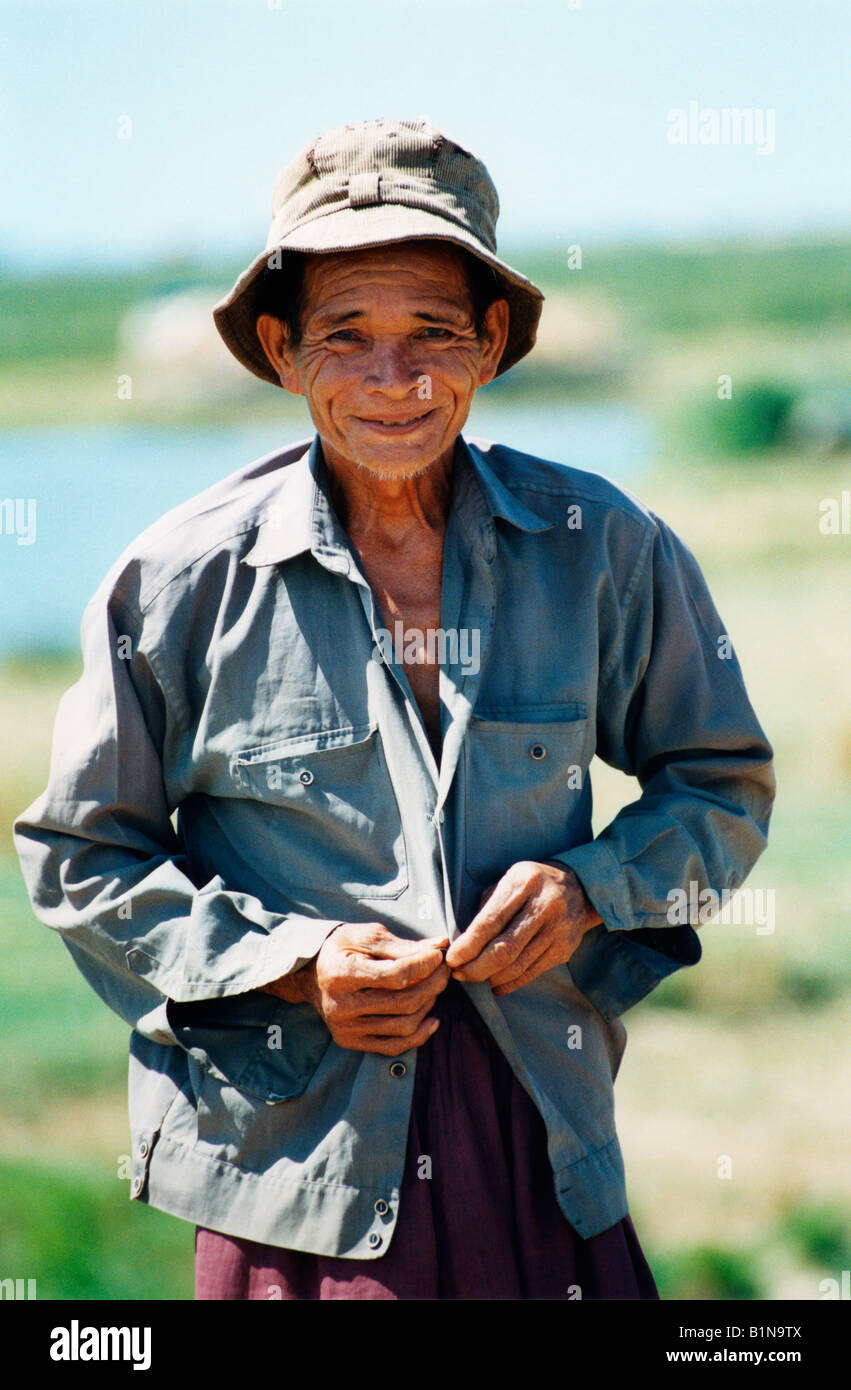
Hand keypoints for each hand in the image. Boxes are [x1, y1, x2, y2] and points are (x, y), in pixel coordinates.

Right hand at [263, 923, 449, 1054]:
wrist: (311, 973)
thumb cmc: (342, 948)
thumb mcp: (368, 936)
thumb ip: (403, 945)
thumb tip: (440, 945)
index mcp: (341, 974)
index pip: (395, 976)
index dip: (424, 966)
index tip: (439, 955)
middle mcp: (340, 1005)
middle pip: (402, 1003)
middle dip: (432, 985)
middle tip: (443, 971)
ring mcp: (345, 1028)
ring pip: (402, 1026)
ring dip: (428, 1006)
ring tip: (434, 988)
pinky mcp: (350, 1041)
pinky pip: (393, 1047)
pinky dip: (418, 1035)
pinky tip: (431, 1018)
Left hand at [445, 861, 601, 996]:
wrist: (580, 887)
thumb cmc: (532, 883)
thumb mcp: (509, 881)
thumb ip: (487, 907)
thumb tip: (462, 940)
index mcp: (524, 883)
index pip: (491, 922)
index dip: (468, 945)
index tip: (452, 958)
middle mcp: (544, 907)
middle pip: (505, 949)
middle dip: (476, 967)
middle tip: (458, 974)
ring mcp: (557, 930)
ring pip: (517, 965)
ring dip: (490, 977)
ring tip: (473, 978)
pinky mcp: (564, 949)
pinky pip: (531, 972)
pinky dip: (510, 983)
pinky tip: (494, 985)